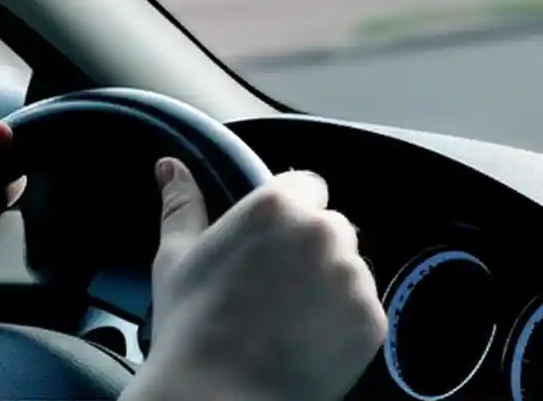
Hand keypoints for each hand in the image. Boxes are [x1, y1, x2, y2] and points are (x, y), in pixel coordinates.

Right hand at [126, 159, 385, 400]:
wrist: (220, 398)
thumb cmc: (191, 327)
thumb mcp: (176, 258)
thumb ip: (181, 204)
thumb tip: (171, 165)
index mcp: (276, 206)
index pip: (305, 187)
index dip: (287, 214)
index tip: (267, 244)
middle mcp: (322, 232)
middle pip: (329, 225)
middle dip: (309, 248)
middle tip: (273, 285)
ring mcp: (352, 277)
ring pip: (348, 266)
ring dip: (327, 283)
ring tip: (287, 317)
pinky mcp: (372, 319)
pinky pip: (361, 307)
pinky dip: (341, 321)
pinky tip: (305, 339)